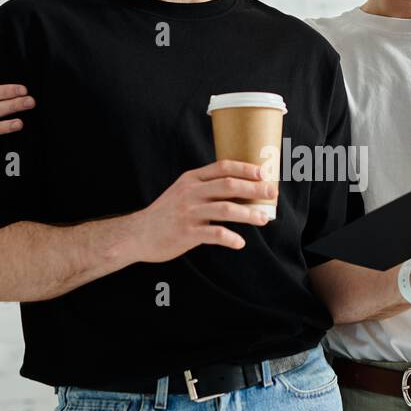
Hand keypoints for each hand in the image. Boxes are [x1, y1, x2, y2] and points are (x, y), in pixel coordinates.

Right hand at [129, 160, 279, 262]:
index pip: (223, 167)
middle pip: (229, 185)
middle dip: (254, 188)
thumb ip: (205, 187)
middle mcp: (191, 192)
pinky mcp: (187, 233)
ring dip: (249, 214)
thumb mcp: (182, 191)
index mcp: (191, 179)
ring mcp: (189, 212)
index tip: (264, 173)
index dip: (246, 168)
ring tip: (264, 219)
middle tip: (272, 193)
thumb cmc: (166, 214)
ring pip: (226, 209)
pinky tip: (240, 243)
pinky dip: (230, 238)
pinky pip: (214, 234)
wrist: (138, 234)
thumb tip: (240, 188)